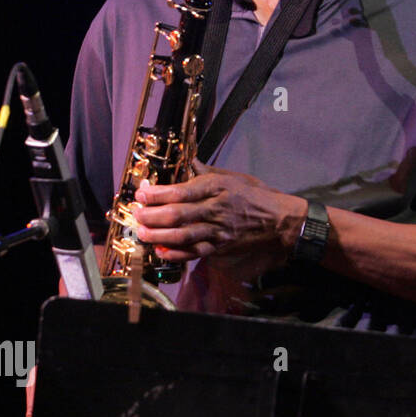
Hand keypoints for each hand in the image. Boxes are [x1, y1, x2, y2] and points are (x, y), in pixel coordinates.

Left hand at [132, 163, 305, 272]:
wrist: (278, 221)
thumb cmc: (256, 196)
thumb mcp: (234, 177)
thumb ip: (208, 172)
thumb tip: (189, 162)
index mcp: (218, 188)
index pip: (183, 191)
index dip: (158, 194)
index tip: (143, 194)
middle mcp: (216, 209)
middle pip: (178, 214)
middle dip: (152, 215)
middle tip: (137, 214)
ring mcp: (218, 230)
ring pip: (183, 235)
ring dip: (158, 235)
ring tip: (142, 232)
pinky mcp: (220, 247)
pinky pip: (194, 253)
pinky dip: (176, 254)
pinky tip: (161, 252)